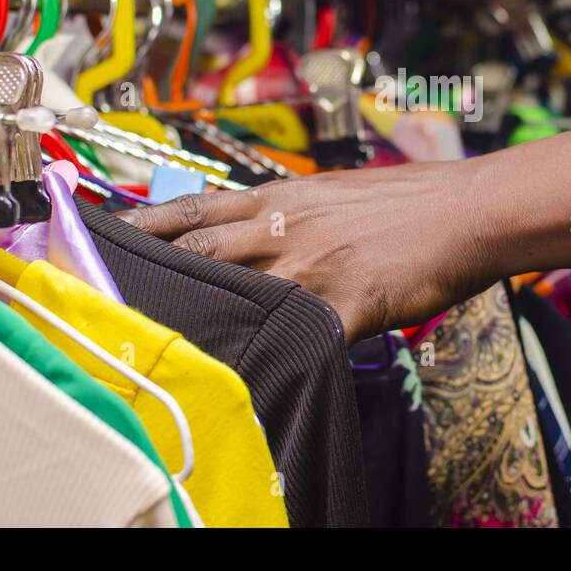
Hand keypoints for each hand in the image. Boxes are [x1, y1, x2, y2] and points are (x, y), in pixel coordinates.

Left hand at [118, 159, 499, 342]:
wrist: (465, 210)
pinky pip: (298, 338)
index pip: (194, 207)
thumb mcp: (336, 192)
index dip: (146, 223)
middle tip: (107, 295)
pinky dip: (271, 357)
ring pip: (235, 292)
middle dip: (151, 273)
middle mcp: (284, 228)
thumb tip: (259, 225)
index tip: (105, 232)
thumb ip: (291, 211)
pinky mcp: (345, 305)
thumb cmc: (407, 200)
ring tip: (156, 341)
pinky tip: (248, 377)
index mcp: (280, 198)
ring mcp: (311, 267)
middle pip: (198, 250)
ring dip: (197, 315)